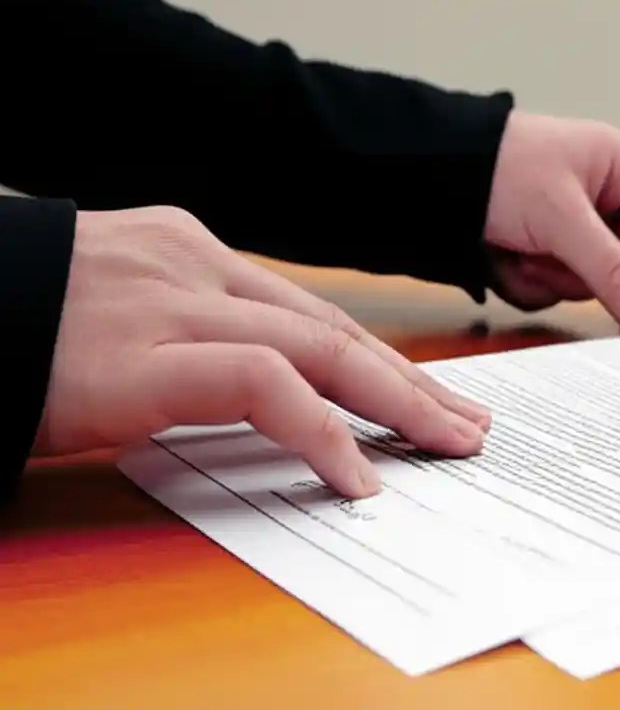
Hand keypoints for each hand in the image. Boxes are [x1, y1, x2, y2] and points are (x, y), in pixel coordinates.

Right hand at [37, 207, 490, 496]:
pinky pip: (266, 388)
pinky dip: (323, 433)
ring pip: (322, 349)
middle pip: (334, 328)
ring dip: (397, 403)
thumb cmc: (17, 324)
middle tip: (464, 425)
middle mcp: (196, 267)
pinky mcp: (148, 354)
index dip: (377, 359)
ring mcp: (176, 304)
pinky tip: (357, 475)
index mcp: (191, 255)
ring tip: (446, 447)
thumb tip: (255, 395)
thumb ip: (188, 344)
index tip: (423, 395)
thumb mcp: (119, 323)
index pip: (311, 312)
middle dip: (409, 382)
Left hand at [484, 111, 619, 335]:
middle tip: (575, 278)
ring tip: (520, 250)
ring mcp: (564, 229)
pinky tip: (502, 258)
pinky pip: (549, 290)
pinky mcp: (533, 252)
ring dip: (551, 278)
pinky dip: (526, 283)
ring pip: (585, 286)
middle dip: (592, 276)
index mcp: (619, 169)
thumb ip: (618, 276)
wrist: (419, 175)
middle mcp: (597, 199)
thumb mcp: (566, 221)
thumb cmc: (496, 170)